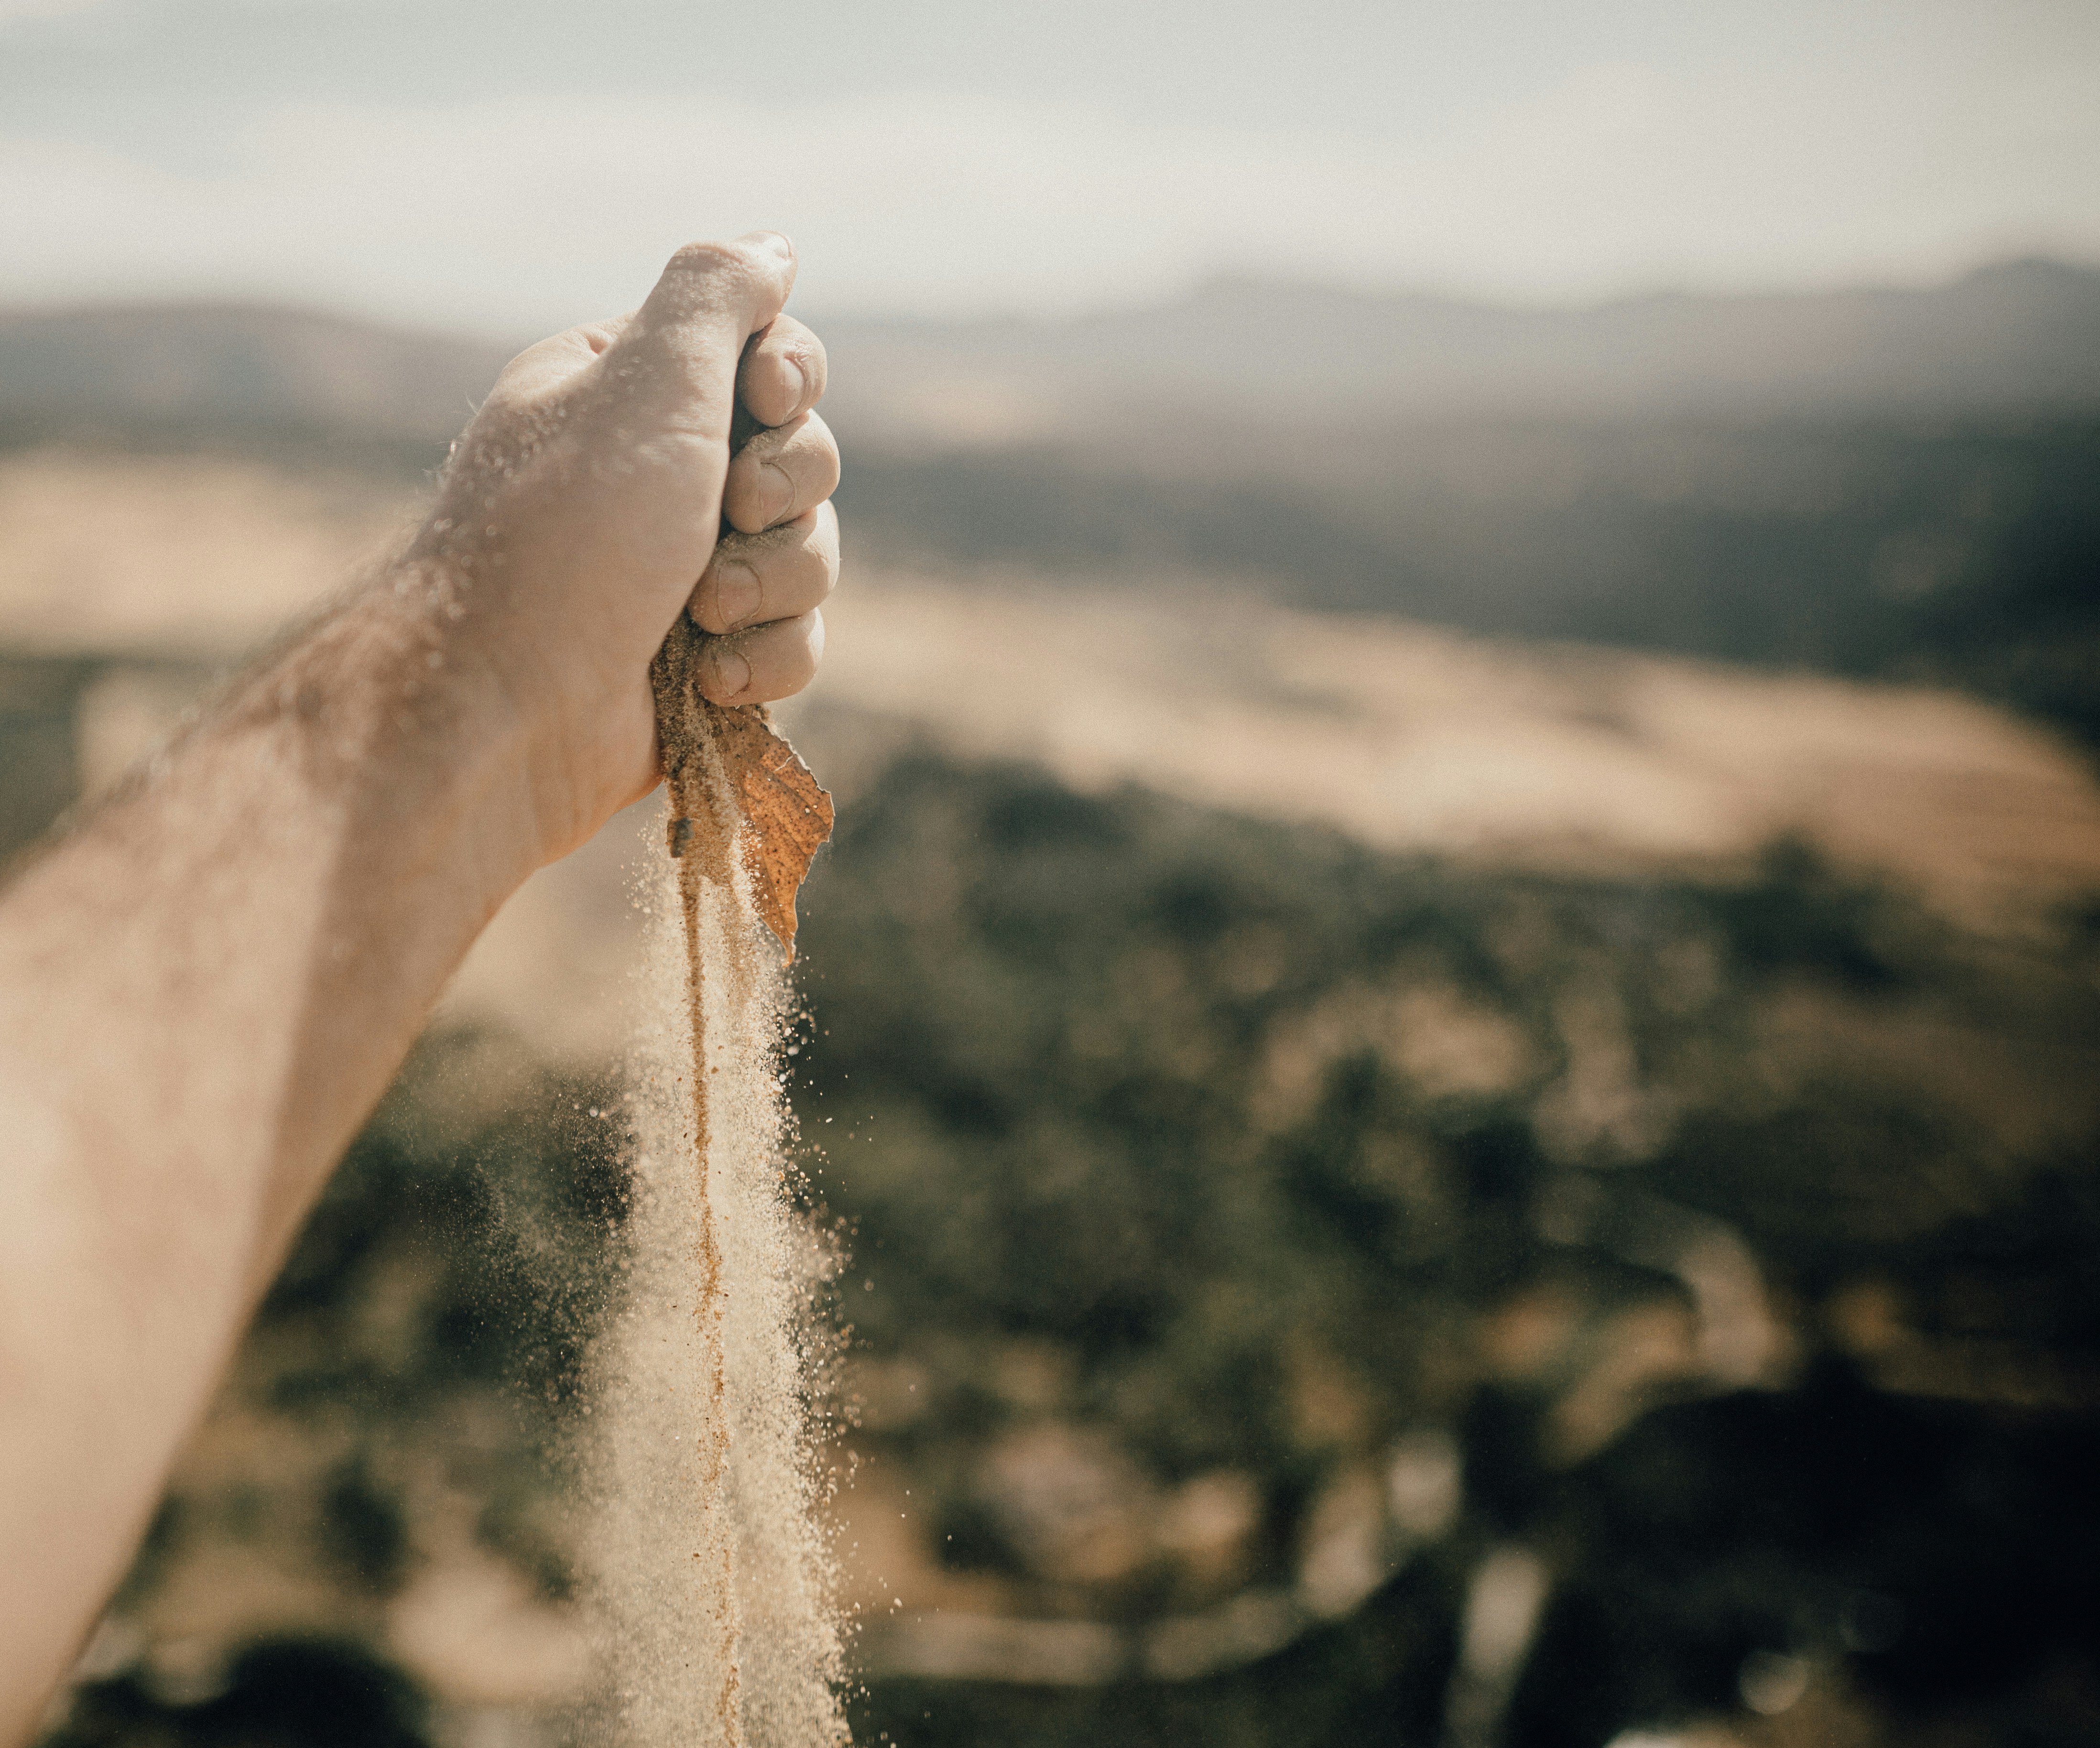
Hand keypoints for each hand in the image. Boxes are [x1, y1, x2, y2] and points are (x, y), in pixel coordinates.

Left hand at [404, 232, 839, 866]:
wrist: (507, 710)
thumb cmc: (570, 534)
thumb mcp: (648, 378)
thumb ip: (718, 296)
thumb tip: (775, 246)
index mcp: (629, 394)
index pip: (767, 357)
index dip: (788, 381)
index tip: (764, 397)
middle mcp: (656, 478)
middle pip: (806, 460)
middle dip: (782, 495)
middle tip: (725, 513)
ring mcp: (681, 575)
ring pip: (809, 556)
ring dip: (772, 584)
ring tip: (701, 615)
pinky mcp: (703, 662)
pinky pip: (793, 642)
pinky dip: (766, 659)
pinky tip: (708, 679)